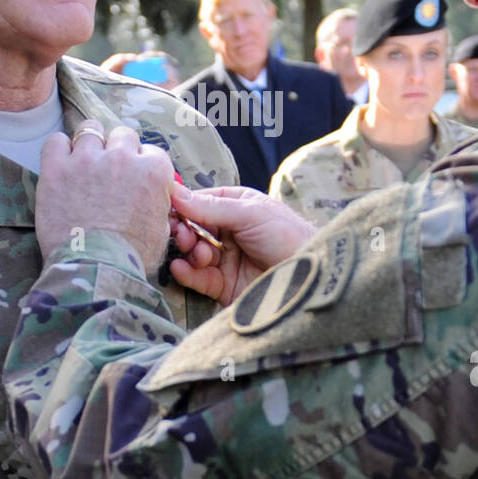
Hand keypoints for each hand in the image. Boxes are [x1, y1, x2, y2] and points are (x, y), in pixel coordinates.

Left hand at [36, 120, 174, 275]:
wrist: (96, 269)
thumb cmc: (132, 258)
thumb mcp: (161, 231)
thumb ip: (158, 205)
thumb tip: (155, 200)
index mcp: (153, 171)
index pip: (151, 152)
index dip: (142, 165)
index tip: (134, 178)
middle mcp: (123, 157)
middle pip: (122, 134)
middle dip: (117, 150)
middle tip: (109, 172)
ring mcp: (88, 159)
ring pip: (90, 129)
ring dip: (90, 143)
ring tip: (84, 162)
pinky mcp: (57, 168)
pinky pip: (56, 141)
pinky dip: (59, 150)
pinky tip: (61, 164)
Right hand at [168, 184, 315, 305]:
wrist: (310, 277)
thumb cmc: (288, 236)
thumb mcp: (250, 213)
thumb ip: (211, 206)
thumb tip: (174, 193)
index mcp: (235, 205)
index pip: (198, 202)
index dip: (181, 207)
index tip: (167, 212)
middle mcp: (228, 230)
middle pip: (191, 228)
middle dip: (182, 231)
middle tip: (182, 236)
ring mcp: (225, 258)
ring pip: (192, 253)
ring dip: (188, 251)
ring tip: (197, 253)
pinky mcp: (224, 285)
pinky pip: (197, 278)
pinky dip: (185, 273)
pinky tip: (180, 268)